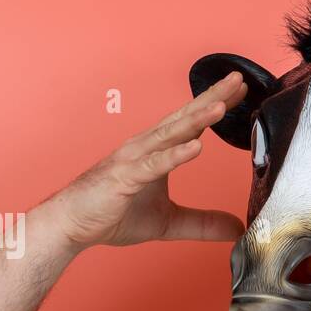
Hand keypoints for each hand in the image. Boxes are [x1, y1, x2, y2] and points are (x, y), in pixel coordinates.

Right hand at [31, 72, 248, 251]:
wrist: (70, 225)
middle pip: (184, 119)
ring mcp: (134, 160)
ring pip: (170, 135)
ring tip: (222, 106)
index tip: (240, 91)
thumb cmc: (110, 215)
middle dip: (212, 99)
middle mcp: (146, 148)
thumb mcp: (168, 223)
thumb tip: (236, 229)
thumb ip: (203, 224)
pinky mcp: (124, 177)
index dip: (216, 106)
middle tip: (238, 81)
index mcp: (156, 152)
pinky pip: (153, 165)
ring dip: (196, 119)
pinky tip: (196, 147)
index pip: (192, 124)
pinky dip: (174, 155)